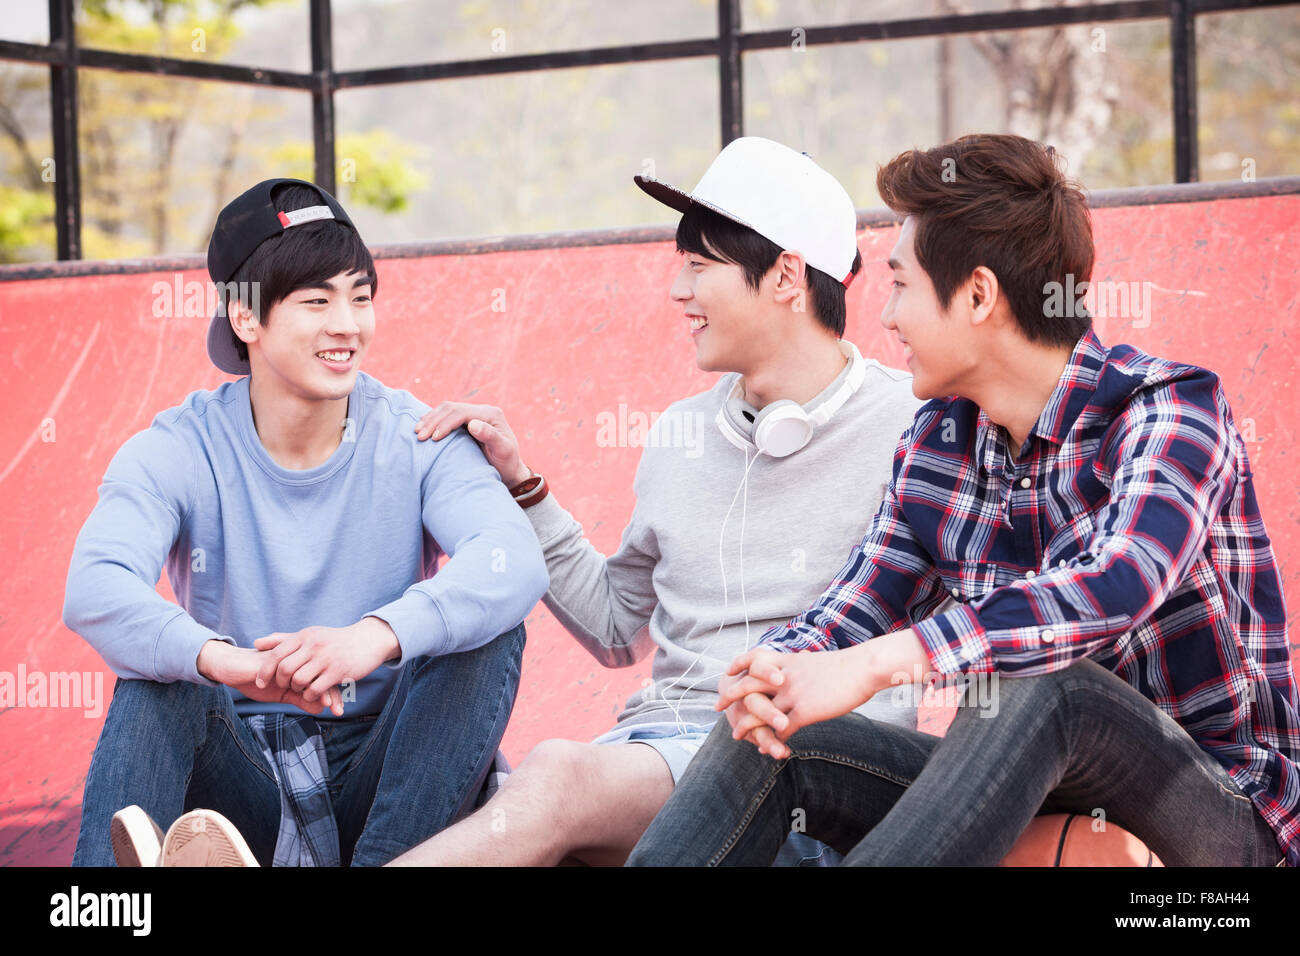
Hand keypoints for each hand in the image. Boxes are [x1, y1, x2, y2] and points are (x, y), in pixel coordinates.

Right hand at [196, 640, 339, 715]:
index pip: (323, 678)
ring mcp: (287, 659)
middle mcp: (297, 660)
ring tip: (327, 705)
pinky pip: (291, 672)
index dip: (333, 693)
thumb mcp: (282, 693)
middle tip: (339, 711)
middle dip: (332, 694)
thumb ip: (301, 699)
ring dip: (319, 690)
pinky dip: (299, 684)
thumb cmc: (256, 680)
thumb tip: (321, 709)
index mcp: (301, 667)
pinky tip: (305, 696)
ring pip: (309, 673)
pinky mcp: (275, 660)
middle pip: (322, 674)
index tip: (339, 710)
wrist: (231, 668)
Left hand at [253, 618, 399, 707]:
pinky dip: (310, 696)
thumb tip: (256, 643)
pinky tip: (313, 694)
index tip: (259, 683)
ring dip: (296, 690)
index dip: (264, 671)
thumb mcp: (310, 635)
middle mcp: (314, 645)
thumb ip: (283, 639)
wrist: (367, 641)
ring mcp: (327, 658)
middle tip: (284, 687)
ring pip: (299, 681)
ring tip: (301, 689)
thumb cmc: (334, 640)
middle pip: (285, 670)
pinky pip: (315, 690)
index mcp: (304, 636)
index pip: (276, 654)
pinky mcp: (339, 672)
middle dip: (280, 682)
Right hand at [413, 401, 529, 486]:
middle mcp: (482, 411)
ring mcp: (474, 414)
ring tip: (417, 432)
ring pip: (446, 409)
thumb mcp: (503, 451)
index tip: (433, 438)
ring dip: (430, 419)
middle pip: (451, 408)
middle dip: (433, 421)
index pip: (462, 413)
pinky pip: (446, 415)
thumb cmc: (507, 463)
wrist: (509, 470)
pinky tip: (423, 427)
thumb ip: (490, 436)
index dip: (445, 424)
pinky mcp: (466, 421)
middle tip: (419, 436)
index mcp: (491, 414)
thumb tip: (473, 424)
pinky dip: (433, 420)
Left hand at [729, 632, 930, 758]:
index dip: (736, 666)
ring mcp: (792, 695)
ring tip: (737, 736)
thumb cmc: (844, 666)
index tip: (726, 674)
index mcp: (786, 661)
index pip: (752, 659)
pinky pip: (781, 730)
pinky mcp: (804, 712)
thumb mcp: (815, 661)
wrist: (862, 669)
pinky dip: (773, 741)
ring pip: (760, 713)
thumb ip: (800, 665)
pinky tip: (771, 749)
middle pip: (747, 686)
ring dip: (747, 727)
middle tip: (717, 708)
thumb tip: (797, 663)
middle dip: (730, 697)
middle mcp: (784, 677)